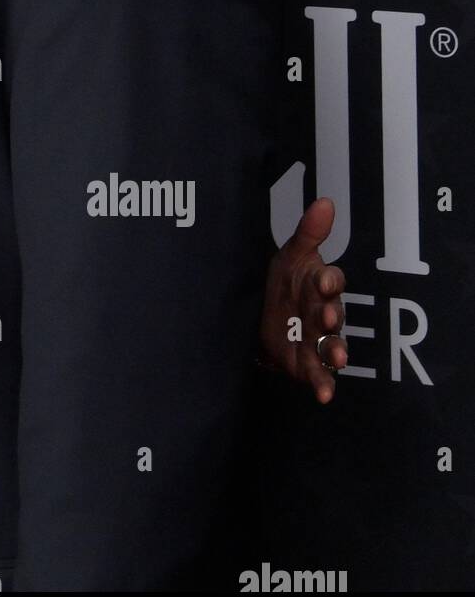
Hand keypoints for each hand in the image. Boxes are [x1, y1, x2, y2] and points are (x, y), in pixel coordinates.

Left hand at [260, 197, 346, 402]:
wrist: (260, 316)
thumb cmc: (284, 282)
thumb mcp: (292, 256)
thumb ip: (309, 232)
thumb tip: (326, 201)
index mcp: (320, 286)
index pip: (331, 280)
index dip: (329, 281)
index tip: (323, 281)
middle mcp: (324, 313)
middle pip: (334, 314)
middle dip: (334, 317)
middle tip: (330, 318)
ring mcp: (318, 340)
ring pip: (333, 346)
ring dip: (336, 351)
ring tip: (336, 358)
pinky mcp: (308, 363)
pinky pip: (319, 375)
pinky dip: (323, 385)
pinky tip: (325, 395)